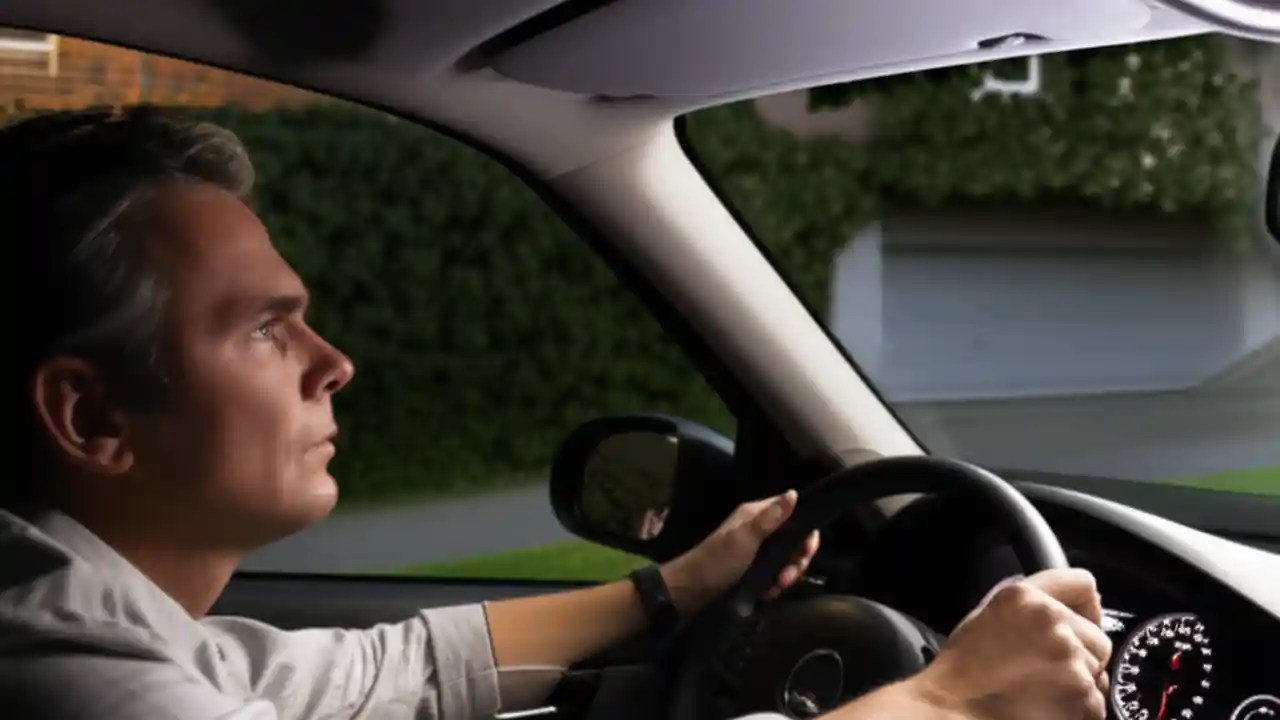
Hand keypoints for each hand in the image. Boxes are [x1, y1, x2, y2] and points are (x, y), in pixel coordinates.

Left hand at [659, 490, 819, 617]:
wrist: (689, 591)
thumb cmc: (717, 562)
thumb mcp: (745, 539)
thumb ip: (771, 518)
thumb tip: (794, 493)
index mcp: (756, 515)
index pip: (793, 513)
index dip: (806, 531)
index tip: (806, 552)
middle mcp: (758, 529)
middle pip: (793, 540)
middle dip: (796, 561)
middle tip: (787, 578)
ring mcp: (755, 550)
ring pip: (785, 559)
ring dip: (785, 575)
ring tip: (776, 588)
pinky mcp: (751, 570)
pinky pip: (773, 574)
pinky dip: (773, 585)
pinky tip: (767, 594)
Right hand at [910, 568, 1112, 719]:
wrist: (955, 711)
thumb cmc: (966, 669)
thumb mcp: (988, 614)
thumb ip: (1030, 599)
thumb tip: (1081, 600)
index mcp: (1024, 596)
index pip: (1084, 585)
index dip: (1086, 609)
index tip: (1078, 626)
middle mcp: (1052, 621)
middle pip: (1098, 637)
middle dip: (1081, 655)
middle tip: (1044, 670)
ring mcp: (1070, 659)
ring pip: (1098, 672)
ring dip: (1078, 685)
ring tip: (1041, 692)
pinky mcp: (1082, 695)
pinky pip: (1096, 703)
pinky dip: (1079, 711)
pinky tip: (1047, 708)